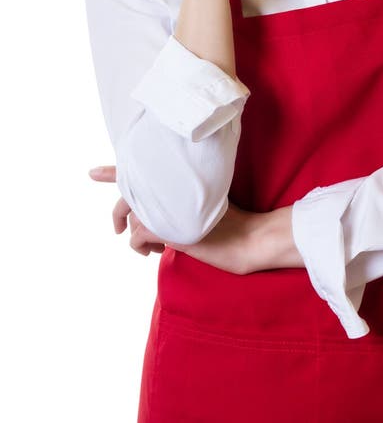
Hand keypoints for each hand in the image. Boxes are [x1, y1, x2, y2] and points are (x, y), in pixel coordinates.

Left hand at [88, 165, 303, 271]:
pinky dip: (141, 246)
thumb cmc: (231, 224)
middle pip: (130, 194)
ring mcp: (169, 208)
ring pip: (135, 217)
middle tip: (117, 228)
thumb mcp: (204, 204)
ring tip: (155, 245)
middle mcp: (172, 190)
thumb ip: (180, 199)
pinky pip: (137, 237)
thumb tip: (156, 211)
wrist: (249, 239)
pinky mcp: (167, 228)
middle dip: (119, 212)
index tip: (92, 173)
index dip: (114, 171)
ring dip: (140, 233)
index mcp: (179, 182)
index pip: (141, 171)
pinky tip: (157, 251)